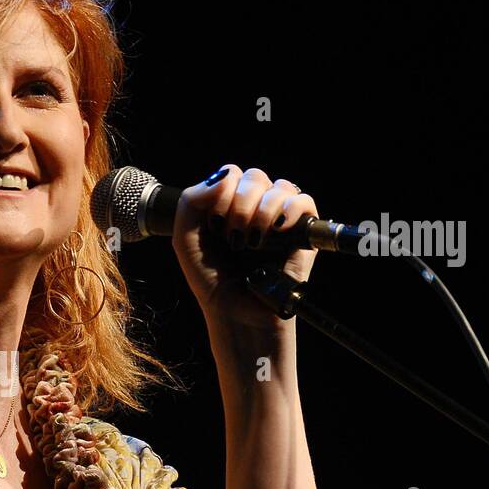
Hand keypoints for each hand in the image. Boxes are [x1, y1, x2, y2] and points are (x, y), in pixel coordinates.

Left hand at [171, 164, 320, 333]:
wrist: (236, 314)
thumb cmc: (211, 281)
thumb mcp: (184, 240)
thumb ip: (190, 202)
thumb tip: (224, 176)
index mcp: (228, 206)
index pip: (230, 174)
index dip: (222, 192)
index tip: (215, 225)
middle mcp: (255, 208)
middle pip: (255, 176)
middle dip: (240, 203)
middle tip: (233, 237)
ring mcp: (280, 219)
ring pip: (279, 186)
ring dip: (263, 210)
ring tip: (252, 241)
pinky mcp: (303, 233)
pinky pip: (304, 201)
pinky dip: (290, 209)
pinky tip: (277, 229)